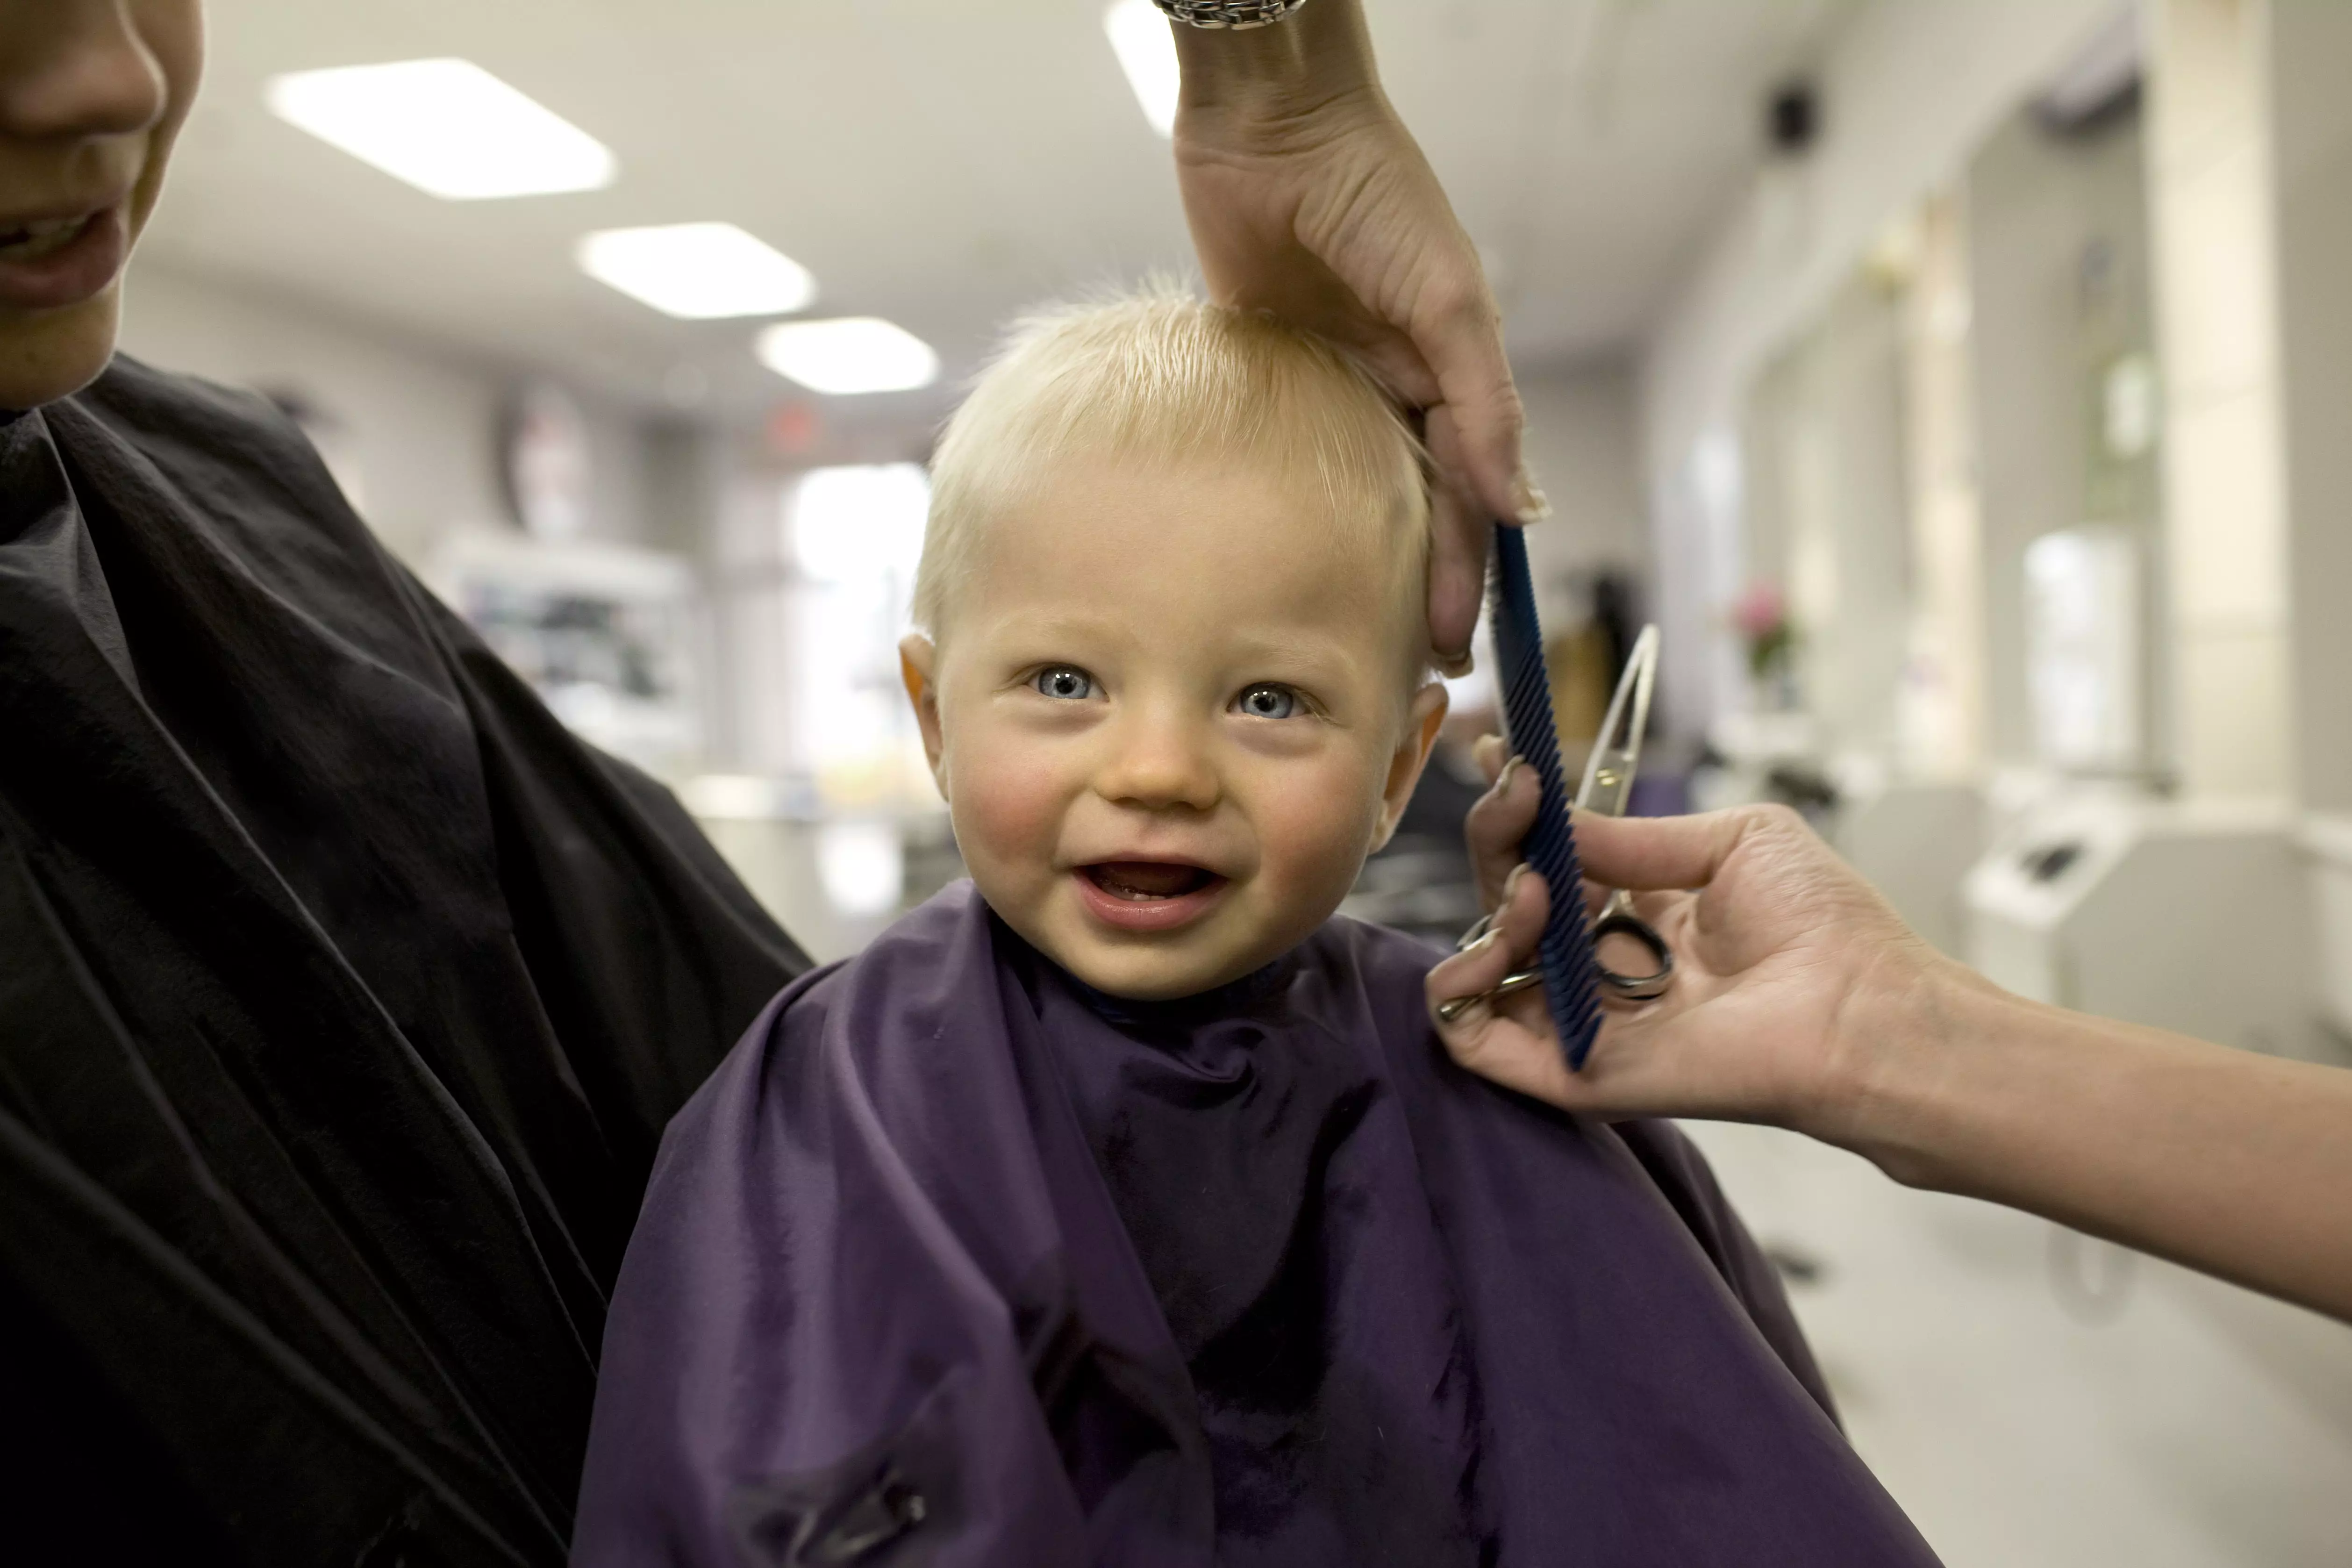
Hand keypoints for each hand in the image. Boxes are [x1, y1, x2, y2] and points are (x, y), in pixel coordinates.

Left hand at [1168, 1, 1540, 672]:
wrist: (1275, 125)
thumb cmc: (1374, 194)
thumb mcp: (1446, 298)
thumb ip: (1483, 401)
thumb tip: (1520, 504)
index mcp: (1447, 371)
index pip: (1468, 494)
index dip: (1466, 570)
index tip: (1458, 641)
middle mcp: (1394, 383)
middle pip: (1414, 506)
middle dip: (1421, 584)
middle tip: (1413, 665)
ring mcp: (1332, 379)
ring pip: (1355, 490)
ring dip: (1360, 559)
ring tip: (1354, 632)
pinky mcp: (1267, 368)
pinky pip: (1287, 449)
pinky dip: (1293, 503)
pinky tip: (1282, 557)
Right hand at [1425, 736, 1962, 1146]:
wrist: (1863, 1010)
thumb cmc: (1824, 926)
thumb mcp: (1731, 841)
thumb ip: (1632, 837)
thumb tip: (1553, 822)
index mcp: (1640, 916)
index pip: (1551, 864)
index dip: (1519, 815)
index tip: (1503, 758)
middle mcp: (1603, 970)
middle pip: (1510, 904)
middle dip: (1499, 843)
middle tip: (1518, 799)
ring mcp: (1583, 1023)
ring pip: (1484, 966)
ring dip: (1489, 910)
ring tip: (1536, 887)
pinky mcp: (1575, 1071)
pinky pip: (1477, 1040)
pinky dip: (1456, 991)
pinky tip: (1492, 944)